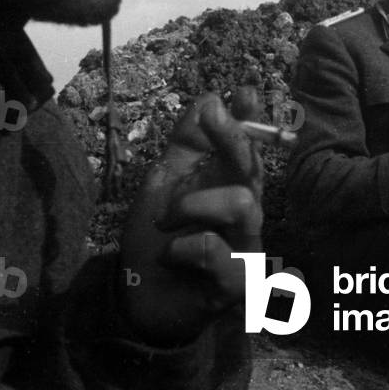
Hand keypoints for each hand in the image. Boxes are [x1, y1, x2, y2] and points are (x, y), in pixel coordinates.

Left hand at [118, 88, 263, 344]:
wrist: (136, 296)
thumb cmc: (155, 237)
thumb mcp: (164, 181)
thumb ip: (187, 142)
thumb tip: (211, 96)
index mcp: (227, 185)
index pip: (248, 146)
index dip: (250, 120)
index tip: (245, 93)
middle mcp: (243, 212)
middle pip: (252, 168)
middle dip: (235, 136)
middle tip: (214, 115)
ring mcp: (244, 247)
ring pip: (243, 204)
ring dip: (194, 203)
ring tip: (165, 220)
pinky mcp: (236, 282)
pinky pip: (217, 250)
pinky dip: (184, 247)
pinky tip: (169, 256)